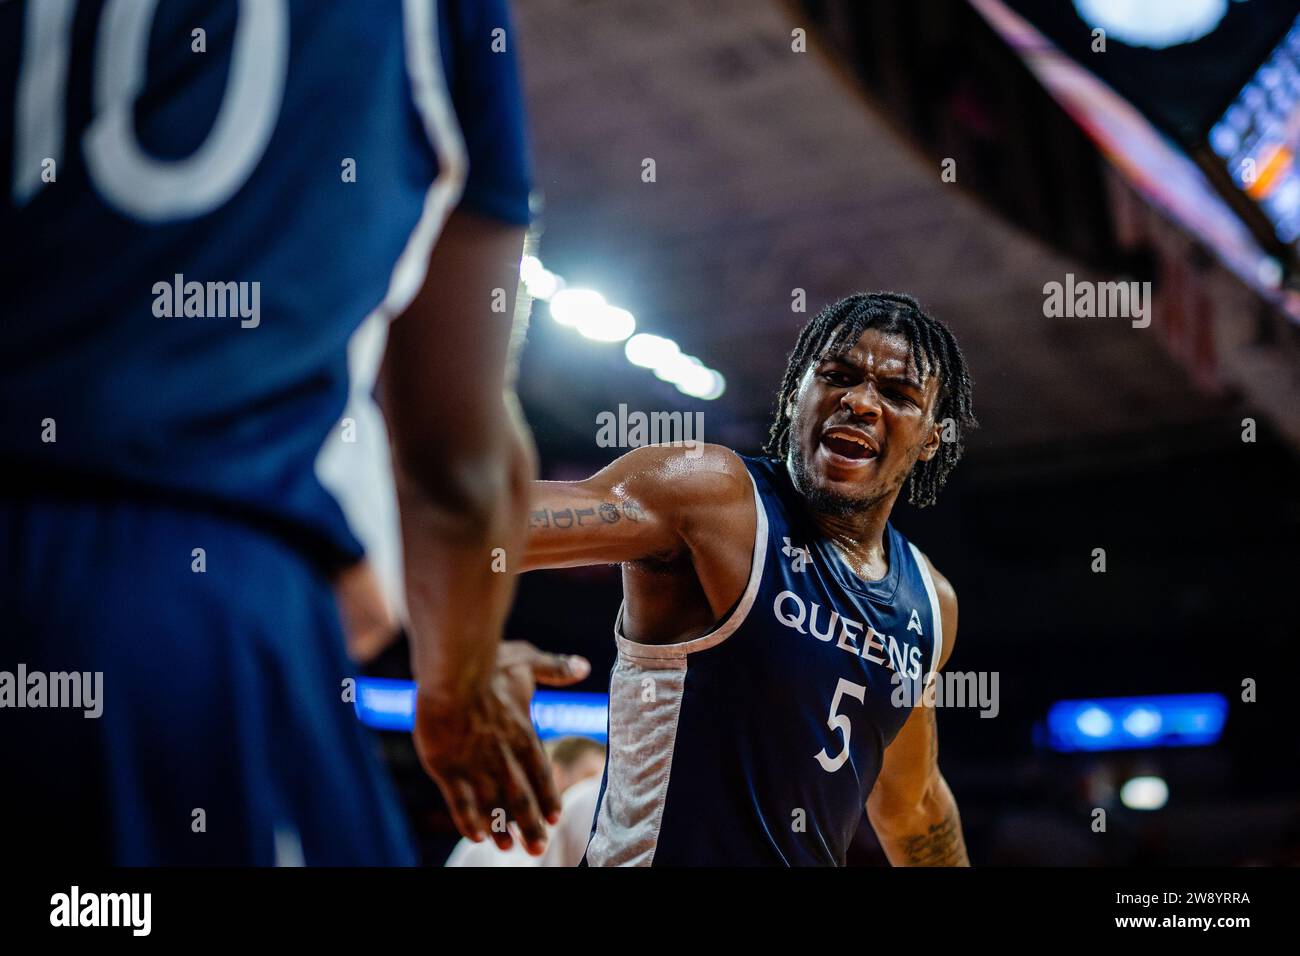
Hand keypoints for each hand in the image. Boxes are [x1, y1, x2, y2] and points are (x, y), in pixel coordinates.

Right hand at [413, 641, 590, 854]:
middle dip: (529, 825)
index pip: (540, 773)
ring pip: (492, 805)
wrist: (453, 672)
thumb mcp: (527, 661)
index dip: (547, 797)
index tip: (553, 818)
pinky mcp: (448, 768)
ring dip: (501, 828)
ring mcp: (475, 765)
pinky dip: (469, 821)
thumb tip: (583, 666)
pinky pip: (461, 802)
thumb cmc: (489, 665)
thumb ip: (554, 668)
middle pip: (520, 798)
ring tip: (507, 848)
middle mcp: (504, 756)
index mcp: (523, 735)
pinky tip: (476, 835)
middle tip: (537, 849)